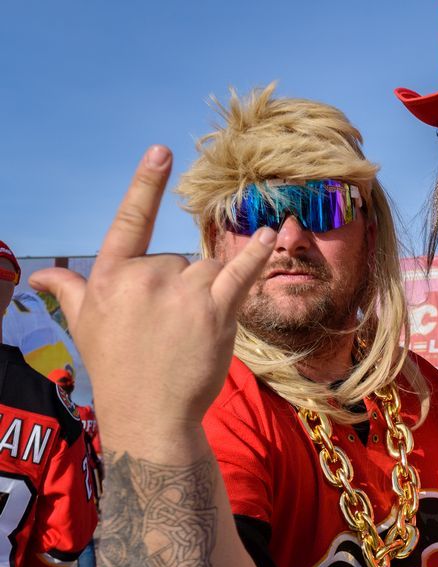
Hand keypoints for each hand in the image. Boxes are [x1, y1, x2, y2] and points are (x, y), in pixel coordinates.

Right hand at [30, 146, 275, 448]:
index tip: (161, 151)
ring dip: (205, 295)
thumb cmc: (117, 368)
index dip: (145, 185)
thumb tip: (39, 276)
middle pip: (177, 260)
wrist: (151, 415)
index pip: (129, 222)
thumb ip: (69, 291)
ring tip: (188, 333)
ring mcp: (183, 293)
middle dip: (177, 289)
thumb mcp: (84, 326)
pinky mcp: (216, 310)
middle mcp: (146, 278)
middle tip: (166, 330)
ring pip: (205, 271)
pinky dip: (255, 253)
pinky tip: (270, 234)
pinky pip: (239, 271)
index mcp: (111, 276)